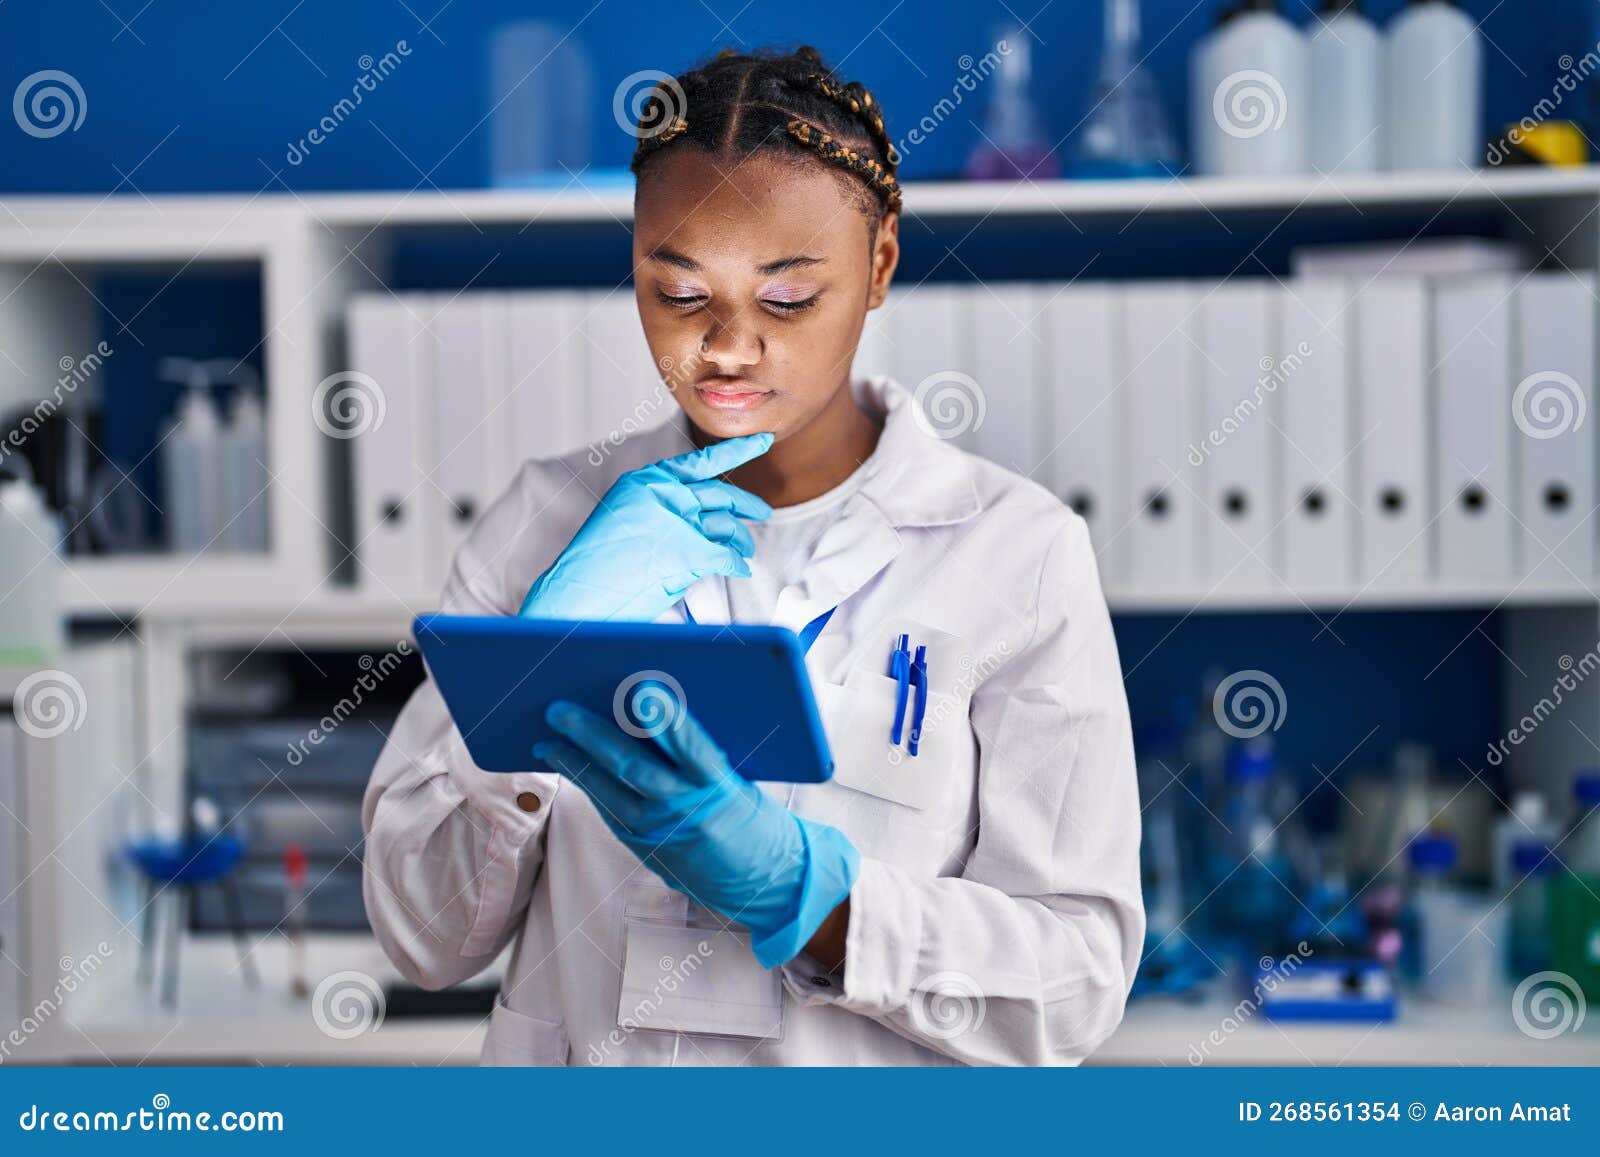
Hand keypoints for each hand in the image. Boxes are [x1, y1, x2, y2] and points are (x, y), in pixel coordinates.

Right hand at [518, 433, 773, 622]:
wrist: (576, 593)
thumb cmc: (598, 564)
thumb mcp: (628, 517)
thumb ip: (664, 507)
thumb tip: (706, 515)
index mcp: (646, 480)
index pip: (701, 460)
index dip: (737, 450)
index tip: (763, 441)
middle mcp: (663, 494)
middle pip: (722, 494)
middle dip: (747, 504)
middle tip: (762, 511)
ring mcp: (676, 520)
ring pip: (727, 525)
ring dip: (741, 540)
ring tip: (744, 550)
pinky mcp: (687, 550)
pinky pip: (726, 554)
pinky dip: (736, 564)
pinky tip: (738, 569)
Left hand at [532, 690, 858, 968]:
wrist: (764, 881)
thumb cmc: (752, 817)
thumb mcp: (739, 780)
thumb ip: (698, 753)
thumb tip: (649, 711)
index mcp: (722, 787)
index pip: (692, 747)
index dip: (668, 719)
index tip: (643, 690)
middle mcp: (687, 810)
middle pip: (633, 767)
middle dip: (592, 736)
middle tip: (559, 709)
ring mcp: (660, 832)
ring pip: (609, 792)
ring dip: (574, 762)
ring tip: (547, 739)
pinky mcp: (643, 847)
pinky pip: (608, 810)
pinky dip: (587, 784)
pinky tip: (566, 764)